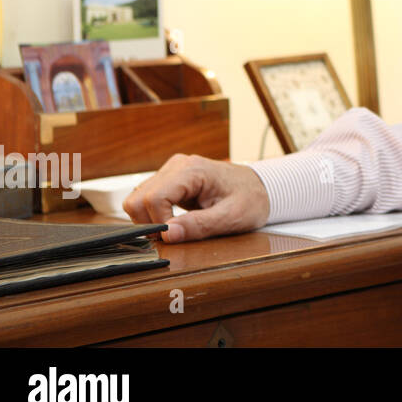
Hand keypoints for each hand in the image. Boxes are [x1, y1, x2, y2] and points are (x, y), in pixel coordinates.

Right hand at [122, 154, 269, 242]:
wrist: (263, 187)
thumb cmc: (252, 200)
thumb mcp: (232, 217)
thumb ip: (200, 225)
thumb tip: (168, 234)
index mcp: (192, 170)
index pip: (154, 197)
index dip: (157, 222)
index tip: (174, 236)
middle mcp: (178, 165)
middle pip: (139, 197)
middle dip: (149, 222)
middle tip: (173, 234)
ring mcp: (173, 171)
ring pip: (138, 198)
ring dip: (150, 218)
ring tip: (176, 228)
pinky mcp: (171, 179)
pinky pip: (148, 198)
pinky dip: (153, 214)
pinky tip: (174, 221)